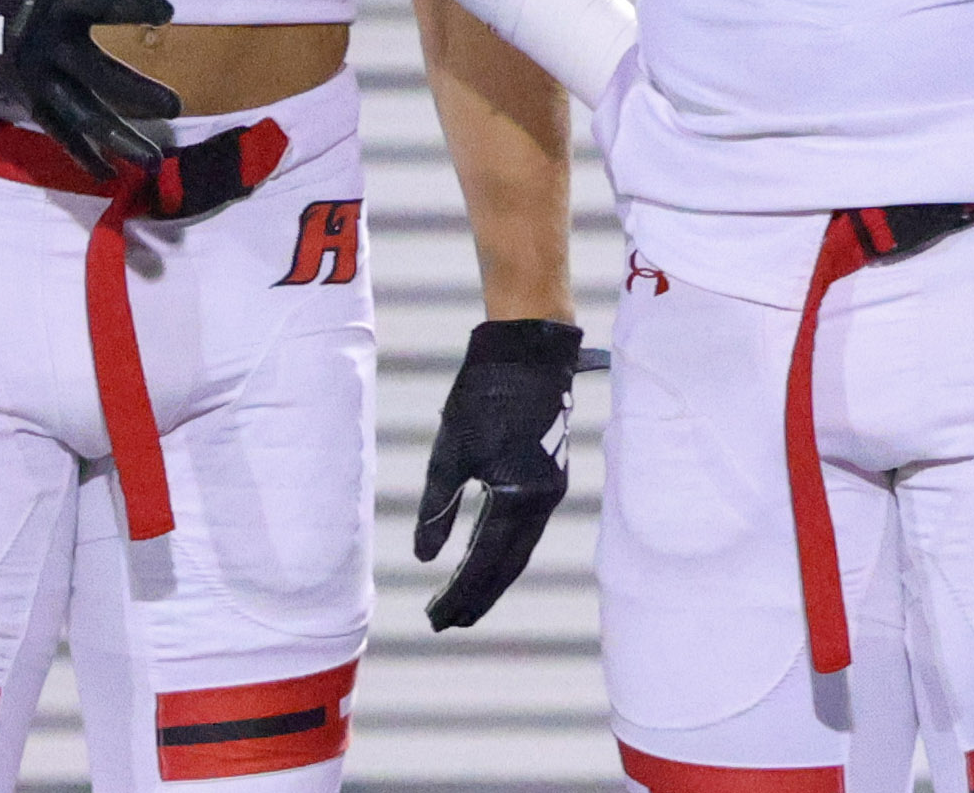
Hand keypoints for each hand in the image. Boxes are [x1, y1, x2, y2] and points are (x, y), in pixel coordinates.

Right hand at [0, 0, 176, 177]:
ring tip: (153, 157)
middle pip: (101, 71)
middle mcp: (47, 42)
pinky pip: (56, 128)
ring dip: (119, 136)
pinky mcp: (18, 94)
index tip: (168, 10)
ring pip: (84, 112)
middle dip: (139, 91)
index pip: (102, 1)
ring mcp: (32, 74)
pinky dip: (80, 151)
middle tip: (178, 106)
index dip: (134, 3)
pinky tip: (107, 174)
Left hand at [417, 318, 584, 629]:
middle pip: (508, 564)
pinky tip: (482, 557)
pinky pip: (524, 528)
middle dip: (477, 596)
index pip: (487, 562)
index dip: (461, 594)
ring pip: (518, 548)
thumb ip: (437, 509)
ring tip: (460, 601)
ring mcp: (550, 490)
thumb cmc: (485, 395)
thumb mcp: (450, 454)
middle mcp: (543, 501)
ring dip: (489, 577)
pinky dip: (502, 550)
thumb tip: (423, 558)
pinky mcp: (547, 476)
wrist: (529, 350)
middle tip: (445, 622)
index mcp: (520, 497)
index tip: (435, 619)